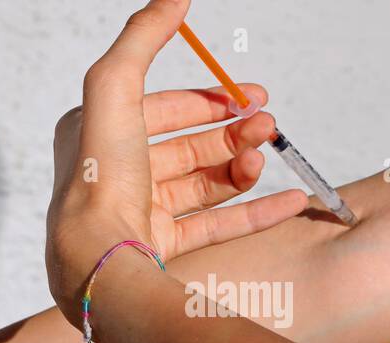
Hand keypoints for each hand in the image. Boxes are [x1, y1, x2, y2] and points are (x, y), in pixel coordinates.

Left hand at [45, 0, 306, 324]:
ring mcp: (137, 215)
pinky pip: (215, 227)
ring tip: (266, 158)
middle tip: (268, 126)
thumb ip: (142, 37)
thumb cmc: (100, 176)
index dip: (206, 100)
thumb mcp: (114, 87)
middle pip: (187, 147)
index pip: (160, 110)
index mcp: (97, 138)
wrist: (98, 258)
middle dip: (232, 134)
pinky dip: (255, 212)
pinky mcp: (156, 249)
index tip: (248, 96)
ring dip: (242, 167)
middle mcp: (114, 176)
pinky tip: (292, 199)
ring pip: (202, 184)